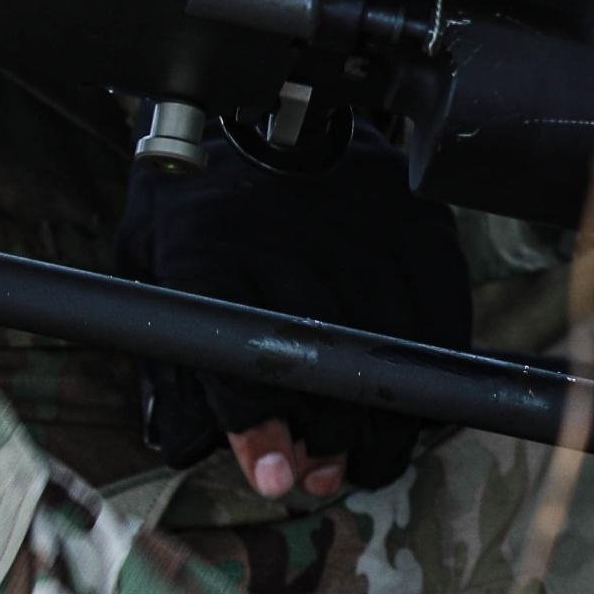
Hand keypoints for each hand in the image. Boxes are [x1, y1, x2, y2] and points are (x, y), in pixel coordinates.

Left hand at [118, 129, 472, 498]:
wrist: (264, 115)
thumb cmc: (198, 207)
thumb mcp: (152, 271)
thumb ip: (170, 356)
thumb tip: (188, 447)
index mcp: (207, 247)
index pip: (240, 356)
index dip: (259, 428)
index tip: (276, 477)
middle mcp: (286, 232)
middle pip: (323, 361)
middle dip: (328, 439)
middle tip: (322, 477)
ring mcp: (360, 220)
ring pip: (388, 346)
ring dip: (384, 421)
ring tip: (368, 456)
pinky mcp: (416, 217)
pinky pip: (441, 313)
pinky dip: (432, 369)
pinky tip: (410, 402)